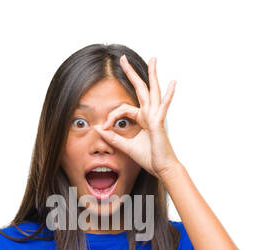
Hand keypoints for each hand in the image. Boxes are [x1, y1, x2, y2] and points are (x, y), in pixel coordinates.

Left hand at [95, 55, 180, 177]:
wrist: (163, 169)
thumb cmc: (149, 158)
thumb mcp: (125, 146)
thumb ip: (112, 137)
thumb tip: (98, 128)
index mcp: (143, 119)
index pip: (123, 109)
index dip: (111, 116)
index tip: (105, 128)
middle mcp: (150, 114)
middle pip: (140, 89)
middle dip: (131, 73)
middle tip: (123, 58)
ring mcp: (156, 117)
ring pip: (152, 91)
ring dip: (152, 74)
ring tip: (154, 60)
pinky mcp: (158, 123)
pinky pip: (162, 106)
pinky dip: (169, 94)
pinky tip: (172, 83)